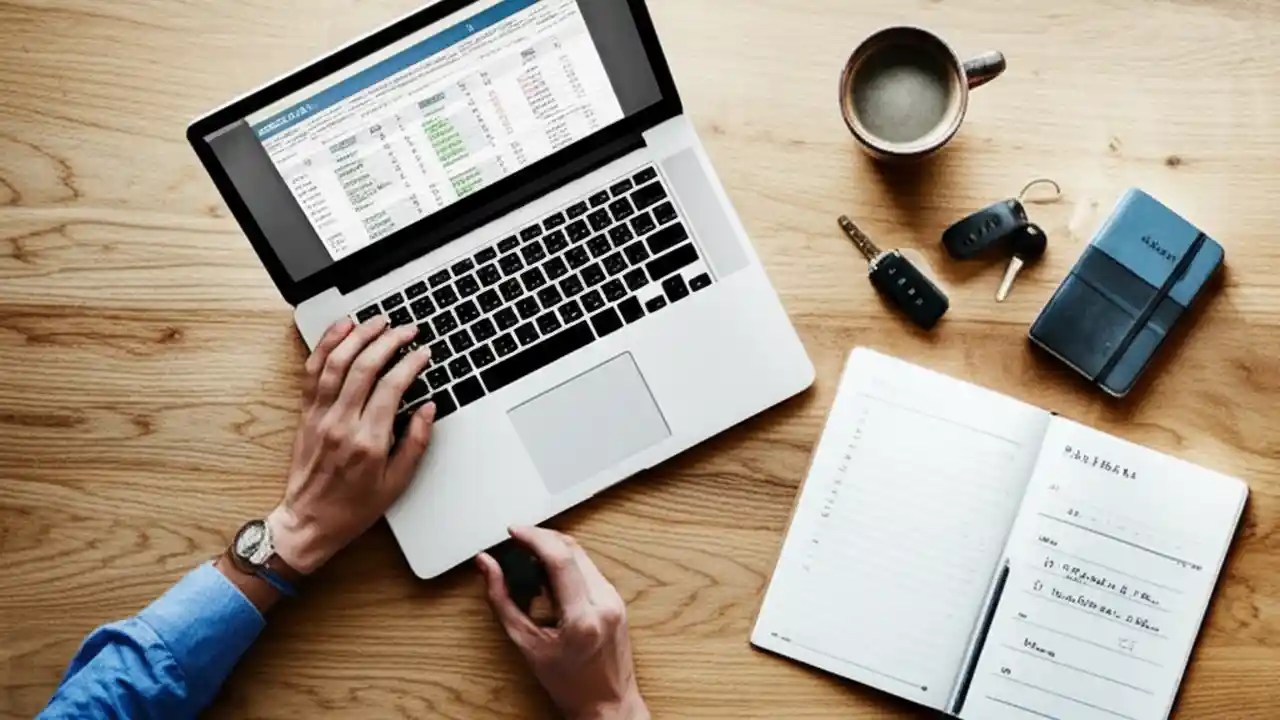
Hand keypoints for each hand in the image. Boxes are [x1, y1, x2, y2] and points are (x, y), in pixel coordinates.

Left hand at [267, 317, 436, 573]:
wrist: (308, 521)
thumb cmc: (353, 507)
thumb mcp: (397, 483)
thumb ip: (415, 442)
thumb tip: (427, 409)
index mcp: (368, 441)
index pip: (391, 387)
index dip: (410, 363)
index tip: (423, 353)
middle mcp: (341, 423)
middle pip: (364, 367)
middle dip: (388, 341)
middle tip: (406, 329)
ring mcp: (319, 416)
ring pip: (336, 362)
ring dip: (357, 335)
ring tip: (376, 321)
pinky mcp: (305, 413)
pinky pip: (313, 371)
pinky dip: (325, 346)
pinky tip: (339, 330)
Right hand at [477, 527, 648, 719]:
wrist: (606, 704)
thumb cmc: (568, 684)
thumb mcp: (527, 645)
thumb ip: (503, 601)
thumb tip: (487, 566)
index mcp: (583, 617)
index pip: (559, 559)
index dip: (534, 537)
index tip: (514, 531)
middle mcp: (605, 603)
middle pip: (572, 549)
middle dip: (542, 538)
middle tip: (517, 541)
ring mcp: (615, 599)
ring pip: (582, 555)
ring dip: (554, 550)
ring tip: (529, 563)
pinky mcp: (617, 599)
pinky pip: (589, 569)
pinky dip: (566, 565)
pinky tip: (549, 579)